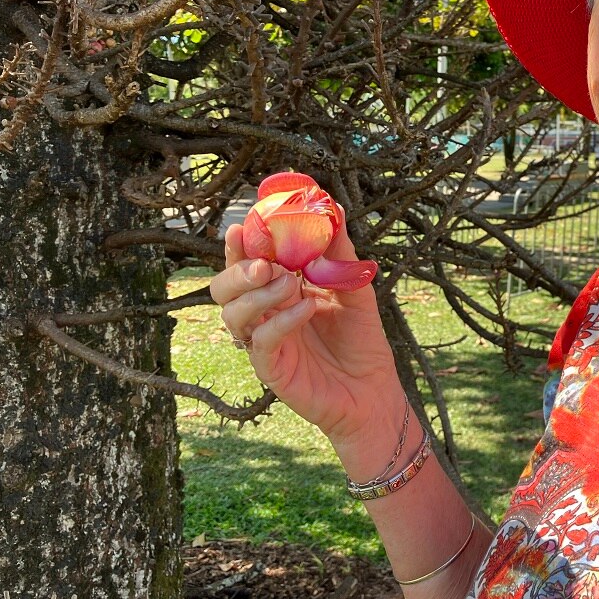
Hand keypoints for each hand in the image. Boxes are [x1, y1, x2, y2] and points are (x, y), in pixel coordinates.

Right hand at [209, 213, 399, 445]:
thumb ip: (339, 253)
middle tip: (264, 262)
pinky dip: (280, 321)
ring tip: (290, 283)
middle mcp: (264, 314)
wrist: (373, 389)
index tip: (243, 224)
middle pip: (224, 288)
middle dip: (238, 270)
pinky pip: (262, 343)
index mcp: (278, 290)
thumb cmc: (361, 339)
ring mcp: (265, 343)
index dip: (240, 245)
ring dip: (257, 294)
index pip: (246, 263)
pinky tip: (306, 308)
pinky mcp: (273, 369)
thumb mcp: (354, 288)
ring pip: (233, 315)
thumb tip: (332, 208)